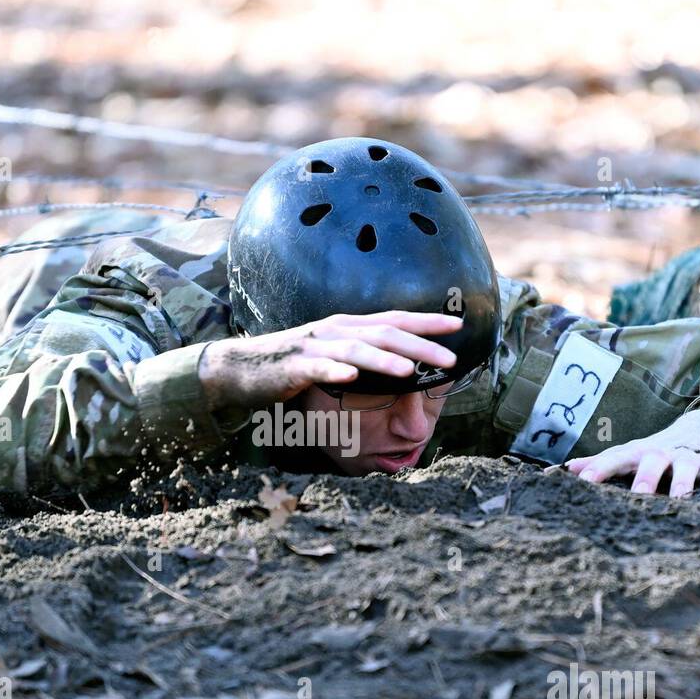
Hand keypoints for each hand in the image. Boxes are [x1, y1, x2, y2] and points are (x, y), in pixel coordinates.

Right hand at [198, 311, 461, 408]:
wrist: (240, 368)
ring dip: (384, 359)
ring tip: (409, 370)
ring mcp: (313, 347)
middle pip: (383, 333)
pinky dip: (335, 371)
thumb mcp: (333, 356)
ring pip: (355, 350)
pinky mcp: (293, 367)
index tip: (458, 325)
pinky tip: (351, 378)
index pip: (394, 319)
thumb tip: (401, 365)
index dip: (426, 321)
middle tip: (449, 358)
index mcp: (347, 327)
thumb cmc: (291, 364)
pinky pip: (317, 368)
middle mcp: (334, 330)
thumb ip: (362, 357)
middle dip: (419, 344)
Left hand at [565, 402, 699, 497]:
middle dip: (645, 480)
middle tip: (639, 496)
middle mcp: (661, 454)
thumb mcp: (625, 454)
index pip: (613, 460)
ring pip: (684, 471)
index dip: (597, 470)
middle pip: (650, 464)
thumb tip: (554, 472)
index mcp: (636, 453)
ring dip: (682, 485)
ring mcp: (687, 459)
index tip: (581, 481)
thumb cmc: (652, 452)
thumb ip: (594, 465)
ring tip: (680, 501)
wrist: (699, 431)